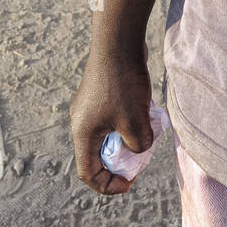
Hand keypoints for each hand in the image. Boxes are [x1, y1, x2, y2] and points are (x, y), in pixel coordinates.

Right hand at [70, 45, 153, 195]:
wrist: (118, 41)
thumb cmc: (123, 83)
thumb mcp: (135, 122)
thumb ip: (138, 146)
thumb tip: (139, 148)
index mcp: (83, 133)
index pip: (88, 173)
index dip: (108, 185)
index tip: (130, 182)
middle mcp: (81, 121)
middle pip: (97, 155)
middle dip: (119, 163)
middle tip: (141, 158)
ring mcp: (90, 106)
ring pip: (107, 135)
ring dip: (126, 139)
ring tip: (145, 132)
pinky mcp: (100, 94)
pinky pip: (112, 118)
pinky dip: (127, 122)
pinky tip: (143, 111)